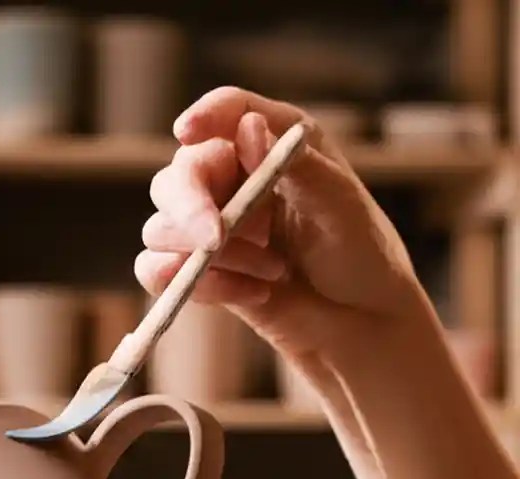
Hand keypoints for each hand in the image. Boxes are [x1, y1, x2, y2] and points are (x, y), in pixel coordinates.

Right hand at [136, 86, 429, 361]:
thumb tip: (248, 126)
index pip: (228, 112)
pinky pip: (157, 271)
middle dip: (189, 206)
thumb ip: (296, 166)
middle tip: (214, 238)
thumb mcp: (342, 206)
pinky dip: (196, 286)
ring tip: (273, 272)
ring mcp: (210, 227)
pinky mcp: (196, 270)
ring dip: (213, 258)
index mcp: (274, 146)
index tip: (186, 133)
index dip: (203, 116)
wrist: (363, 324)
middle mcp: (234, 179)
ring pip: (161, 228)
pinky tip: (249, 295)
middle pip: (177, 175)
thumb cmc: (363, 257)